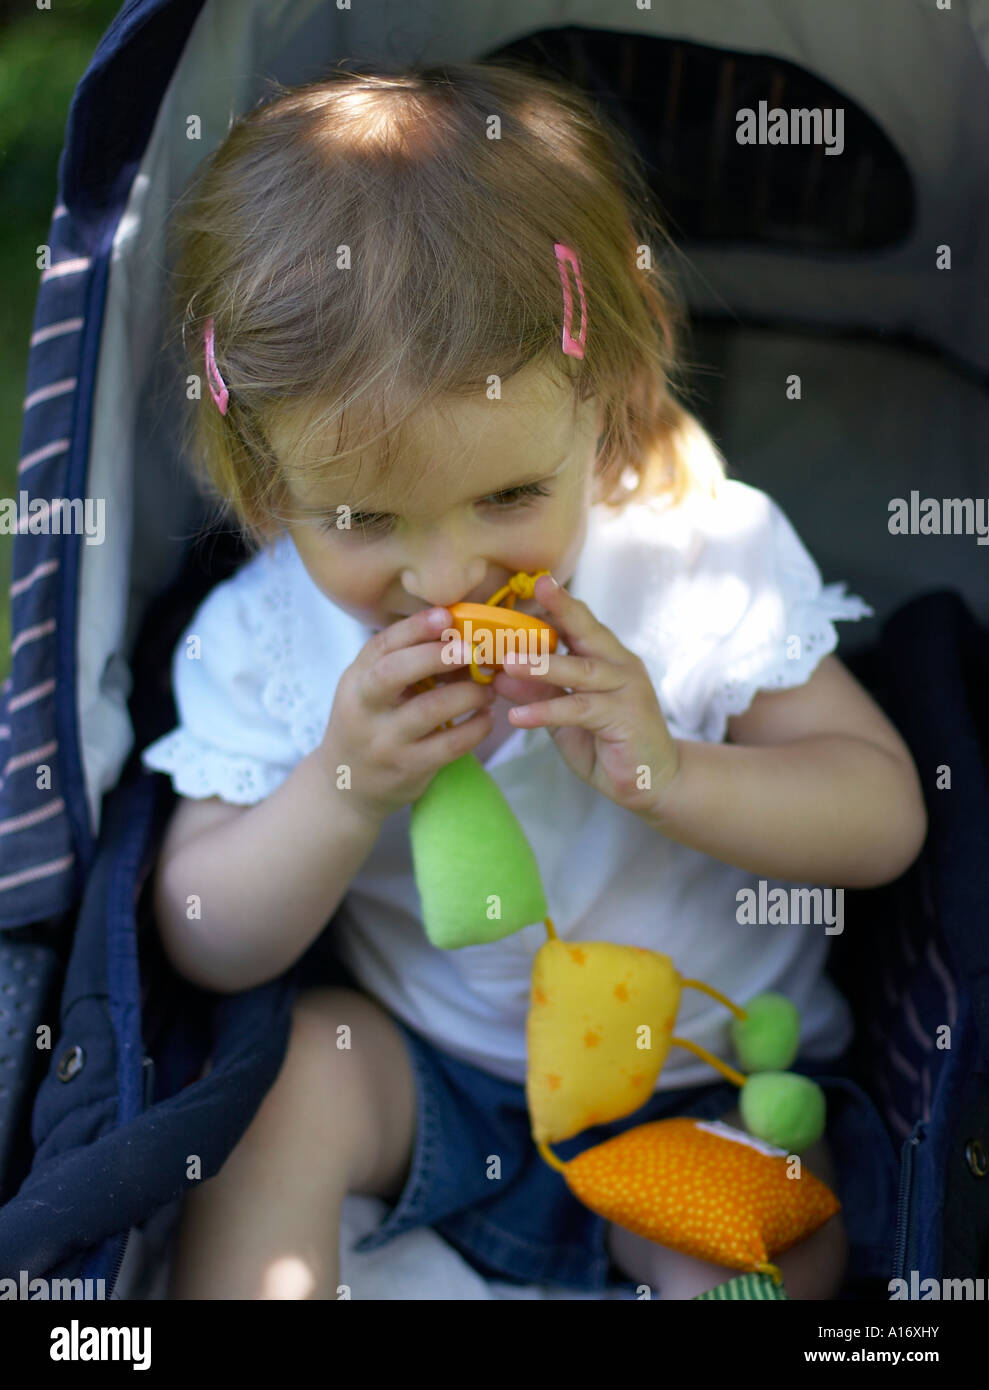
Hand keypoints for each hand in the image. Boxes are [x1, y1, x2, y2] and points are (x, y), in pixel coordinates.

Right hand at [320, 608, 495, 822]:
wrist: (346, 785)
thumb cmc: (369, 724)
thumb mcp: (369, 690)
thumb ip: (402, 663)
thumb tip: (458, 634)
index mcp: (356, 680)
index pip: (381, 645)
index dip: (415, 628)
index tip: (447, 616)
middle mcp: (364, 708)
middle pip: (394, 673)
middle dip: (437, 656)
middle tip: (473, 650)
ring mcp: (385, 740)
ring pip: (429, 710)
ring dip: (467, 693)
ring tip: (487, 688)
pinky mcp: (408, 768)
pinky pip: (449, 745)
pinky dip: (475, 728)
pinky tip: (486, 718)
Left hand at [490, 575, 680, 816]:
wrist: (652, 781)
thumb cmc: (607, 743)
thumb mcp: (565, 716)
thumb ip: (540, 692)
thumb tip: (500, 674)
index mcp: (607, 657)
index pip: (580, 623)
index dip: (557, 603)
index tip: (534, 582)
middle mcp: (620, 665)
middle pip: (588, 631)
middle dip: (561, 608)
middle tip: (535, 590)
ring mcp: (627, 689)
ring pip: (581, 670)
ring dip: (542, 665)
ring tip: (507, 663)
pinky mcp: (625, 717)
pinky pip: (579, 709)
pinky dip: (547, 711)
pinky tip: (518, 716)